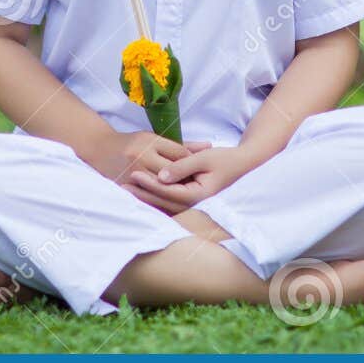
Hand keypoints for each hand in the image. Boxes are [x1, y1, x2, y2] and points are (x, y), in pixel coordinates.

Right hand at [78, 130, 211, 208]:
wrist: (99, 149)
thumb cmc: (132, 143)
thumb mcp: (155, 138)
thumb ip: (183, 144)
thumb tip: (210, 145)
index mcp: (150, 142)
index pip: (179, 154)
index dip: (193, 163)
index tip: (203, 170)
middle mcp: (141, 156)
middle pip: (172, 172)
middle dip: (187, 180)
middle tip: (202, 188)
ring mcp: (132, 172)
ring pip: (161, 187)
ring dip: (176, 194)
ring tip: (190, 198)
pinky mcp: (125, 185)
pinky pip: (148, 198)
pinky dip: (161, 202)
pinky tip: (172, 206)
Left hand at [127, 143, 261, 211]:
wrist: (241, 163)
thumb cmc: (223, 158)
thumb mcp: (203, 159)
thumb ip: (182, 167)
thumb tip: (160, 176)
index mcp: (199, 195)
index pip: (169, 192)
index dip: (151, 183)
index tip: (134, 173)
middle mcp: (195, 203)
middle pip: (163, 201)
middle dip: (142, 193)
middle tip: (123, 184)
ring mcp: (192, 203)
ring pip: (164, 204)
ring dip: (146, 196)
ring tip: (126, 188)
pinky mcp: (190, 199)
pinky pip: (169, 201)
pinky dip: (154, 196)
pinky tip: (140, 192)